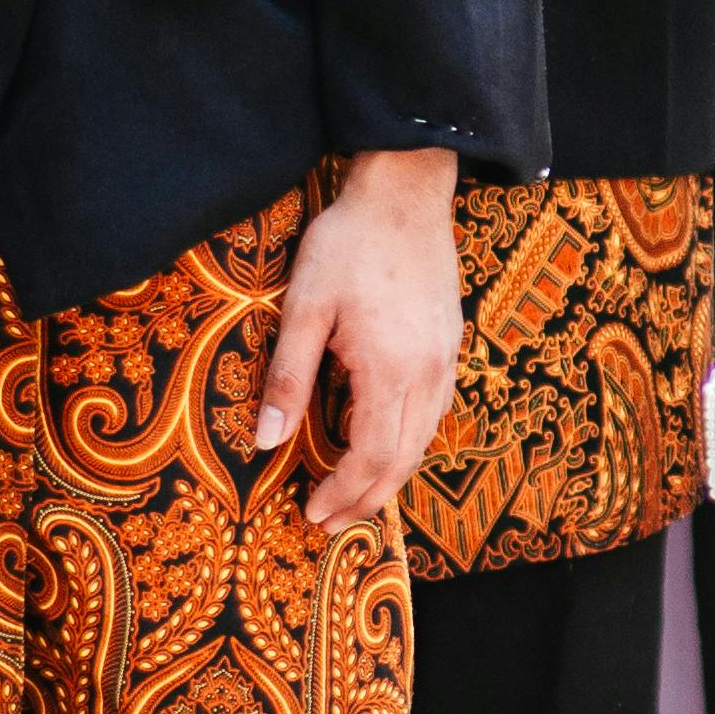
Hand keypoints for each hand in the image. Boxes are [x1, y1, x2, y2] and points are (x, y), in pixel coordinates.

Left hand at [257, 145, 461, 519]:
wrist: (405, 192)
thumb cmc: (348, 244)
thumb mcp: (304, 307)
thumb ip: (287, 376)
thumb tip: (265, 440)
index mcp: (390, 370)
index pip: (370, 456)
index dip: (344, 492)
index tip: (313, 512)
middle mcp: (427, 374)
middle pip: (403, 460)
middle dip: (367, 498)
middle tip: (332, 521)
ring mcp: (444, 360)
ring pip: (424, 440)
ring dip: (390, 475)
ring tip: (356, 494)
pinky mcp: (449, 344)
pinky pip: (433, 412)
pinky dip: (407, 442)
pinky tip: (384, 443)